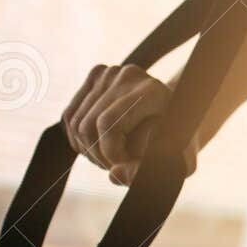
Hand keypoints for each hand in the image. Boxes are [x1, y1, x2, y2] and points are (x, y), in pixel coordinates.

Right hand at [61, 64, 193, 186]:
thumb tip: (114, 174)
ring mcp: (110, 73)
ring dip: (88, 150)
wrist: (175, 114)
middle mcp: (129, 75)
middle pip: (88, 125)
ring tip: (110, 157)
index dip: (110, 152)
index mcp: (152, 91)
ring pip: (75, 123)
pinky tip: (98, 146)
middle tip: (115, 165)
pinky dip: (78, 139)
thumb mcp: (175, 162)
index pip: (108, 123)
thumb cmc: (177, 142)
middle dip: (98, 155)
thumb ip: (146, 173)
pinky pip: (69, 116)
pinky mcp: (95, 76)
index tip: (124, 165)